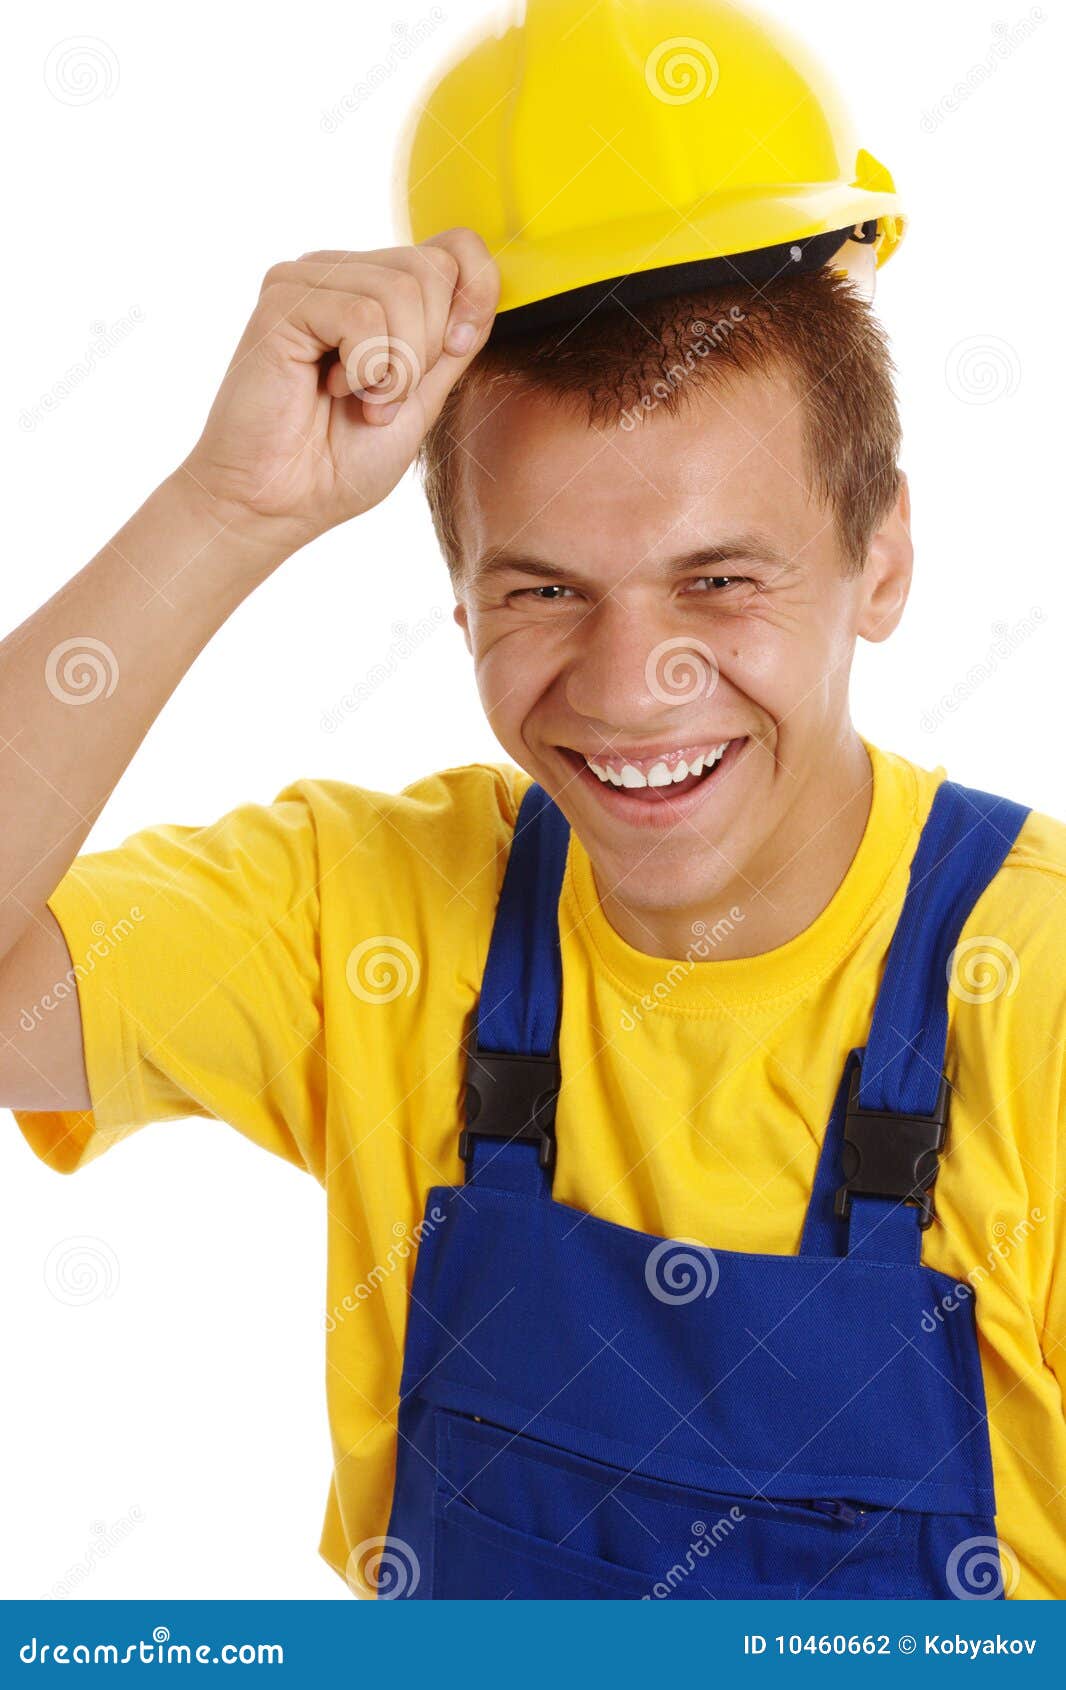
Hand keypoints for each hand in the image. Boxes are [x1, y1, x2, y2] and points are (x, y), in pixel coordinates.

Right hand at [179, 227, 498, 539]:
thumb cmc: (339, 462)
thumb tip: (484, 286)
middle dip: (425, 351)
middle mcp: (342, 273)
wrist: (277, 502)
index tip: (453, 352)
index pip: (454, 249)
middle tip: (382, 398)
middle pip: (433, 270)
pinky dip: (363, 368)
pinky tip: (330, 389)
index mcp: (377, 289)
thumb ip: (451, 341)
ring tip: (357, 400)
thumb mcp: (422, 397)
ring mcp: (309, 280)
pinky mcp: (283, 300)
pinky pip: (361, 315)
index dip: (475, 297)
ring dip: (394, 368)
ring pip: (403, 289)